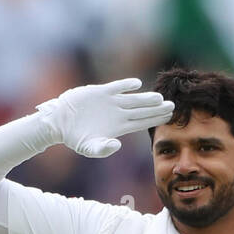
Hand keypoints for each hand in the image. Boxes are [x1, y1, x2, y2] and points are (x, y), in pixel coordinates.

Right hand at [36, 78, 173, 159]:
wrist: (60, 122)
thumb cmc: (75, 138)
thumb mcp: (89, 148)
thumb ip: (104, 148)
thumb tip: (118, 145)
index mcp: (119, 127)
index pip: (142, 122)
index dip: (155, 120)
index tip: (169, 118)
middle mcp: (118, 114)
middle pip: (142, 111)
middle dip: (157, 109)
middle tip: (173, 107)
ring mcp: (110, 102)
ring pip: (132, 99)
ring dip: (146, 99)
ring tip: (160, 98)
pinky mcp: (100, 92)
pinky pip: (116, 87)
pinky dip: (125, 86)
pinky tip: (137, 84)